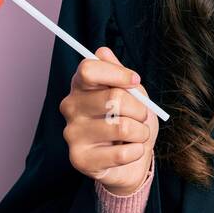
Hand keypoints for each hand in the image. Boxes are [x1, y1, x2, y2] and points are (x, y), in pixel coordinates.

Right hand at [59, 45, 158, 194]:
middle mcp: (71, 107)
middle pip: (113, 98)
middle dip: (140, 109)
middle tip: (142, 116)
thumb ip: (118, 72)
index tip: (136, 82)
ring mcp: (72, 134)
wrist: (132, 160)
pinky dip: (137, 151)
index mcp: (81, 86)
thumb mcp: (132, 93)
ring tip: (138, 135)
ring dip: (141, 133)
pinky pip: (122, 153)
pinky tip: (132, 151)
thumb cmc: (130, 121)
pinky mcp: (80, 159)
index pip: (89, 69)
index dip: (118, 74)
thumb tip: (103, 52)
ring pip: (122, 127)